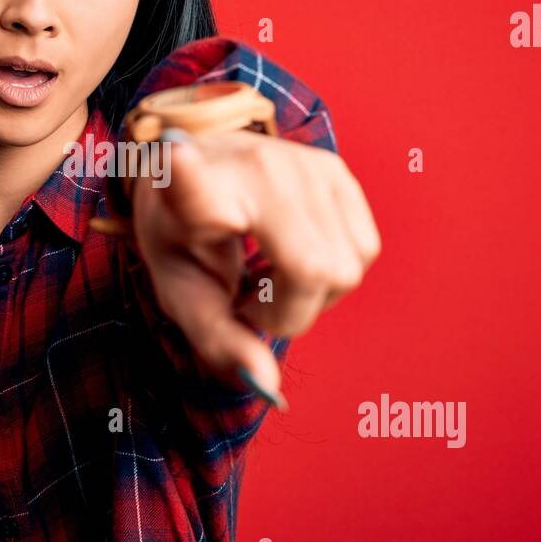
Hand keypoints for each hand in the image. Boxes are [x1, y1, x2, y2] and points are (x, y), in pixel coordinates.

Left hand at [129, 128, 380, 410]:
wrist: (198, 173)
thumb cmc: (184, 239)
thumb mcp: (183, 295)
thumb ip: (220, 341)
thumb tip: (267, 383)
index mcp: (194, 195)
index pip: (190, 184)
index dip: (185, 176)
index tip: (176, 157)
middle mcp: (255, 167)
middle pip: (318, 270)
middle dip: (288, 312)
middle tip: (249, 300)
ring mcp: (304, 162)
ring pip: (350, 266)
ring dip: (314, 294)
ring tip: (269, 276)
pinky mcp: (336, 168)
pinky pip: (364, 248)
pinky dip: (335, 272)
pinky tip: (294, 258)